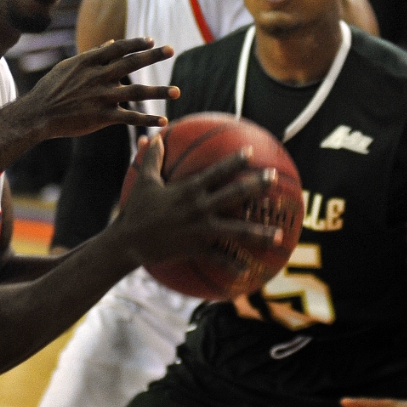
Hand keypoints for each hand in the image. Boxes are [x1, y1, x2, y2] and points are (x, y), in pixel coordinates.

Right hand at [23, 38, 177, 137]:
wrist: (38, 114)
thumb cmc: (51, 89)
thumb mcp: (68, 67)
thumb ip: (92, 55)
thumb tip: (111, 42)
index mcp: (88, 62)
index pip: (118, 48)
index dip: (136, 43)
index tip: (151, 41)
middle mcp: (98, 76)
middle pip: (131, 63)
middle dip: (153, 56)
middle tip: (171, 50)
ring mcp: (101, 96)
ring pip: (136, 91)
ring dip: (159, 91)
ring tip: (177, 91)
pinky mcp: (102, 116)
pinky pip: (130, 117)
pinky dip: (148, 119)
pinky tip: (163, 121)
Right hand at [113, 136, 279, 265]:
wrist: (128, 241)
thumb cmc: (135, 209)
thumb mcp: (143, 181)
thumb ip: (151, 158)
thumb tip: (153, 136)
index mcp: (188, 189)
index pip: (217, 171)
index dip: (235, 160)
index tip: (251, 152)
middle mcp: (199, 208)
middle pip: (234, 195)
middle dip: (257, 185)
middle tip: (275, 178)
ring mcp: (200, 230)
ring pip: (236, 231)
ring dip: (259, 233)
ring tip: (279, 236)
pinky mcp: (196, 249)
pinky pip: (219, 258)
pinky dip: (233, 265)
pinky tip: (249, 271)